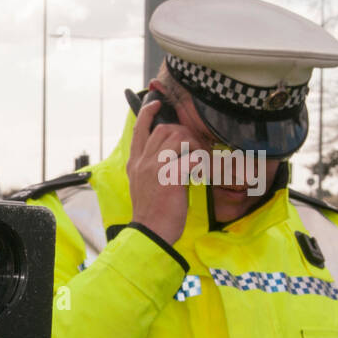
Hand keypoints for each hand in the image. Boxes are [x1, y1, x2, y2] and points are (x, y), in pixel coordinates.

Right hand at [125, 97, 191, 245]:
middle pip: (164, 129)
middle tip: (196, 148)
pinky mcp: (169, 176)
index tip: (156, 104)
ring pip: (177, 137)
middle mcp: (142, 161)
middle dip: (184, 133)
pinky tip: (202, 174)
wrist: (149, 233)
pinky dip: (202, 163)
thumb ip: (154, 168)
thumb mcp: (146, 186)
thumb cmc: (152, 213)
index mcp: (134, 164)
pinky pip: (192, 157)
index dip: (148, 113)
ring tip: (200, 161)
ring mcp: (154, 167)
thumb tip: (176, 157)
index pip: (139, 130)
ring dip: (195, 145)